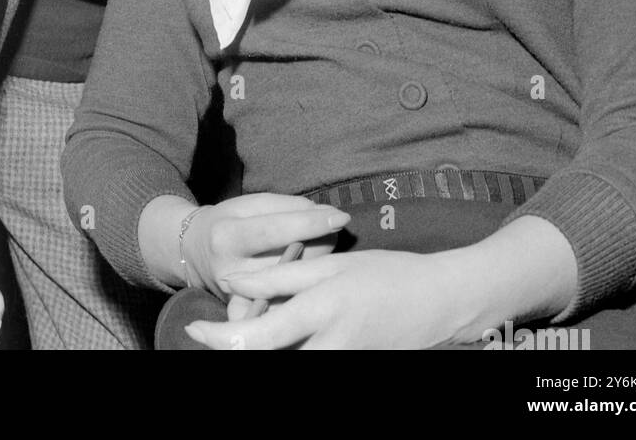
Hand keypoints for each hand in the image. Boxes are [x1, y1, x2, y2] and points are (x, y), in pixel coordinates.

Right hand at [180, 193, 349, 298]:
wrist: (194, 253)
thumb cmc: (227, 222)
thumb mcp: (247, 204)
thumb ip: (283, 207)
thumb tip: (321, 213)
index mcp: (226, 236)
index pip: (274, 230)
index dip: (310, 224)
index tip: (340, 217)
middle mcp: (231, 272)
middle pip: (289, 262)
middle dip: (321, 244)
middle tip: (334, 229)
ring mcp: (238, 298)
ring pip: (293, 285)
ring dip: (317, 265)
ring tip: (326, 246)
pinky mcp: (247, 314)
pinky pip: (284, 303)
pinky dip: (302, 290)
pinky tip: (313, 277)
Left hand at [187, 246, 472, 349]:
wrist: (441, 301)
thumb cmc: (386, 274)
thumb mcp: (330, 267)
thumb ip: (279, 277)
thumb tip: (233, 279)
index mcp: (320, 310)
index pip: (257, 336)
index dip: (220, 337)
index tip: (194, 329)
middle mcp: (330, 344)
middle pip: (268, 358)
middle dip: (235, 349)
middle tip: (212, 334)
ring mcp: (344, 361)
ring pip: (288, 363)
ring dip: (263, 349)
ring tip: (250, 329)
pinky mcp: (353, 367)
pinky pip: (310, 363)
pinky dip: (289, 352)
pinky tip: (281, 340)